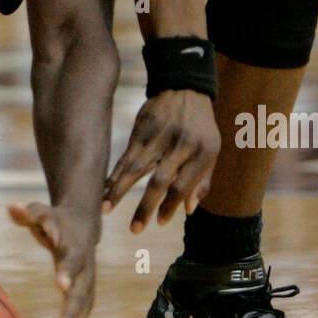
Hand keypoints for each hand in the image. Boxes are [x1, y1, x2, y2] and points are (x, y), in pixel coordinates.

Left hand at [8, 200, 97, 317]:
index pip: (72, 260)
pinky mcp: (84, 301)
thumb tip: (10, 206)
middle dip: (70, 315)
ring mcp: (87, 288)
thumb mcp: (41, 212)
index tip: (61, 285)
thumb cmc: (55, 220)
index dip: (67, 271)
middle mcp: (85, 272)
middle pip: (80, 296)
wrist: (84, 225)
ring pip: (82, 317)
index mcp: (74, 249)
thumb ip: (27, 212)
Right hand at [102, 89, 218, 229]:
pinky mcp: (141, 130)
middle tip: (135, 230)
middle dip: (146, 206)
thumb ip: (202, 180)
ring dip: (119, 191)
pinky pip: (126, 156)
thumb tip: (189, 211)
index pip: (183, 186)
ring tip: (105, 210)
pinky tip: (105, 189)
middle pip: (160, 181)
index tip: (159, 222)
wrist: (185, 87)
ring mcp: (158, 136)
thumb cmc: (200, 125)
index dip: (171, 206)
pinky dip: (115, 174)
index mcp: (202, 152)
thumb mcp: (212, 149)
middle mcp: (180, 145)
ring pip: (136, 168)